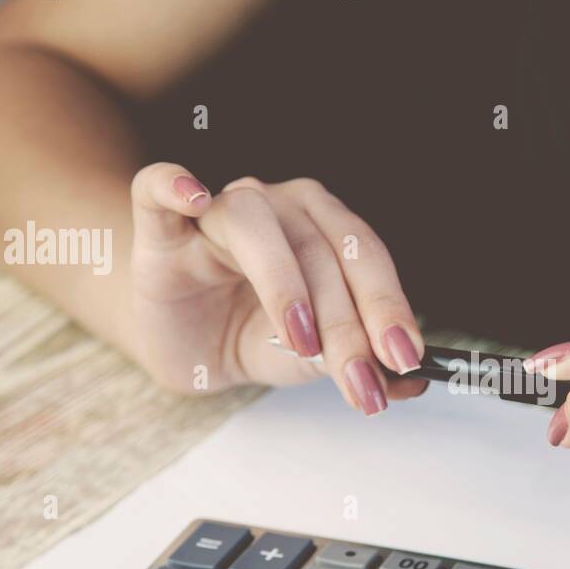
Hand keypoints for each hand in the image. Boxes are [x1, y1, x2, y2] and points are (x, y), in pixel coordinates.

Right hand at [127, 163, 426, 410]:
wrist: (187, 345)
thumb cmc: (255, 335)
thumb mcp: (313, 359)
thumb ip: (360, 363)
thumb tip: (412, 383)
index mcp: (324, 228)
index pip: (364, 257)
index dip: (388, 306)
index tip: (405, 358)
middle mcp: (279, 207)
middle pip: (319, 247)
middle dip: (346, 321)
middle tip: (361, 378)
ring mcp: (219, 210)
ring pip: (255, 222)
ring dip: (284, 284)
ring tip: (301, 341)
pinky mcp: (160, 226)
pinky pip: (157, 188)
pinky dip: (174, 184)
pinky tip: (193, 195)